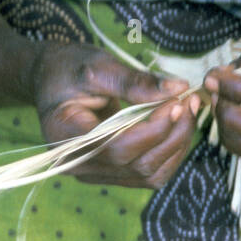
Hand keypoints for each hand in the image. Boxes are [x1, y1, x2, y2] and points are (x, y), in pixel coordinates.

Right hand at [32, 44, 198, 188]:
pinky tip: (178, 127)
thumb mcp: (97, 66)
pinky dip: (170, 153)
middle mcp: (78, 163)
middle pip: (136, 164)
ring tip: (188, 111)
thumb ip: (134, 81)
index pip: (116, 146)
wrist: (51, 80)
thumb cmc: (68, 68)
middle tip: (189, 101)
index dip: (152, 129)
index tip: (176, 102)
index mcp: (64, 135)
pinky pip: (148, 174)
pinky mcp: (109, 173)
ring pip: (148, 174)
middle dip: (171, 134)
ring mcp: (94, 173)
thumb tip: (177, 89)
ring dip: (176, 145)